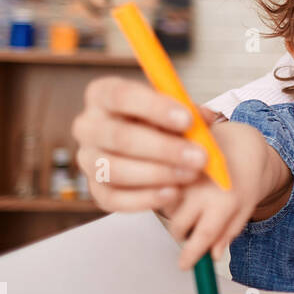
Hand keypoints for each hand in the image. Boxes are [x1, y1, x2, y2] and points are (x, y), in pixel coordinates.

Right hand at [72, 76, 223, 213]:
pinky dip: (145, 198)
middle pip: (119, 137)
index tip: (187, 120)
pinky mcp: (94, 189)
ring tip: (190, 174)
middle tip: (199, 156)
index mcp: (103, 94)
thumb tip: (205, 117)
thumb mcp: (173, 109)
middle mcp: (87, 125)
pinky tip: (172, 193)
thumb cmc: (160, 122)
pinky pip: (114, 198)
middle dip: (163, 148)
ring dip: (158, 174)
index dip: (155, 108)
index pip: (121, 96)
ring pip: (115, 169)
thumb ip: (188, 112)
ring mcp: (87, 159)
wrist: (150, 149)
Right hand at [164, 174, 258, 269]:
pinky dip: (172, 196)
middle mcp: (202, 189)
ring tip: (195, 202)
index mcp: (224, 202)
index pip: (203, 235)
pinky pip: (164, 191)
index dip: (191, 254)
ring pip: (169, 210)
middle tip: (193, 229)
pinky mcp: (175, 167)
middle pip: (179, 226)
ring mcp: (186, 176)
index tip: (184, 266)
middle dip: (182, 234)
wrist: (241, 145)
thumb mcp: (245, 209)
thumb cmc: (245, 179)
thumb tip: (212, 256)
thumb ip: (229, 233)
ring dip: (176, 214)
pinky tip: (187, 189)